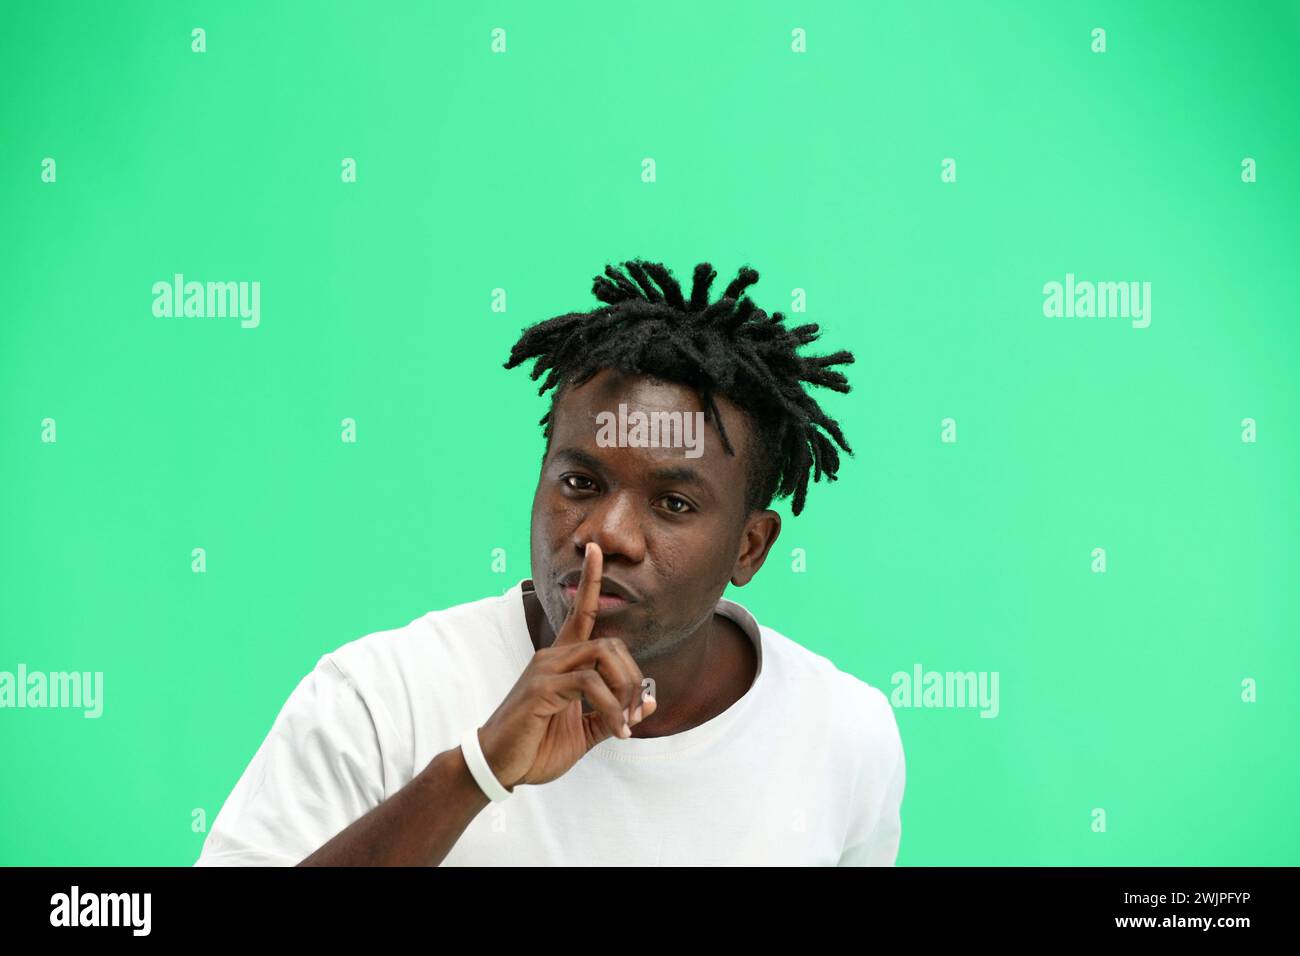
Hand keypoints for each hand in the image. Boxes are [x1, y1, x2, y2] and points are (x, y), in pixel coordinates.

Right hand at [476, 543, 657, 788]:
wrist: (499, 767)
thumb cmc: (537, 746)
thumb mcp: (584, 732)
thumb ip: (613, 714)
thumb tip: (648, 702)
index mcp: (562, 661)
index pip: (581, 612)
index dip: (589, 580)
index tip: (595, 549)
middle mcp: (553, 656)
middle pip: (610, 643)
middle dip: (633, 677)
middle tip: (637, 713)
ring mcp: (545, 669)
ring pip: (602, 656)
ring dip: (625, 691)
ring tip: (626, 724)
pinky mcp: (540, 687)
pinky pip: (589, 684)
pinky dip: (612, 707)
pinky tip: (615, 730)